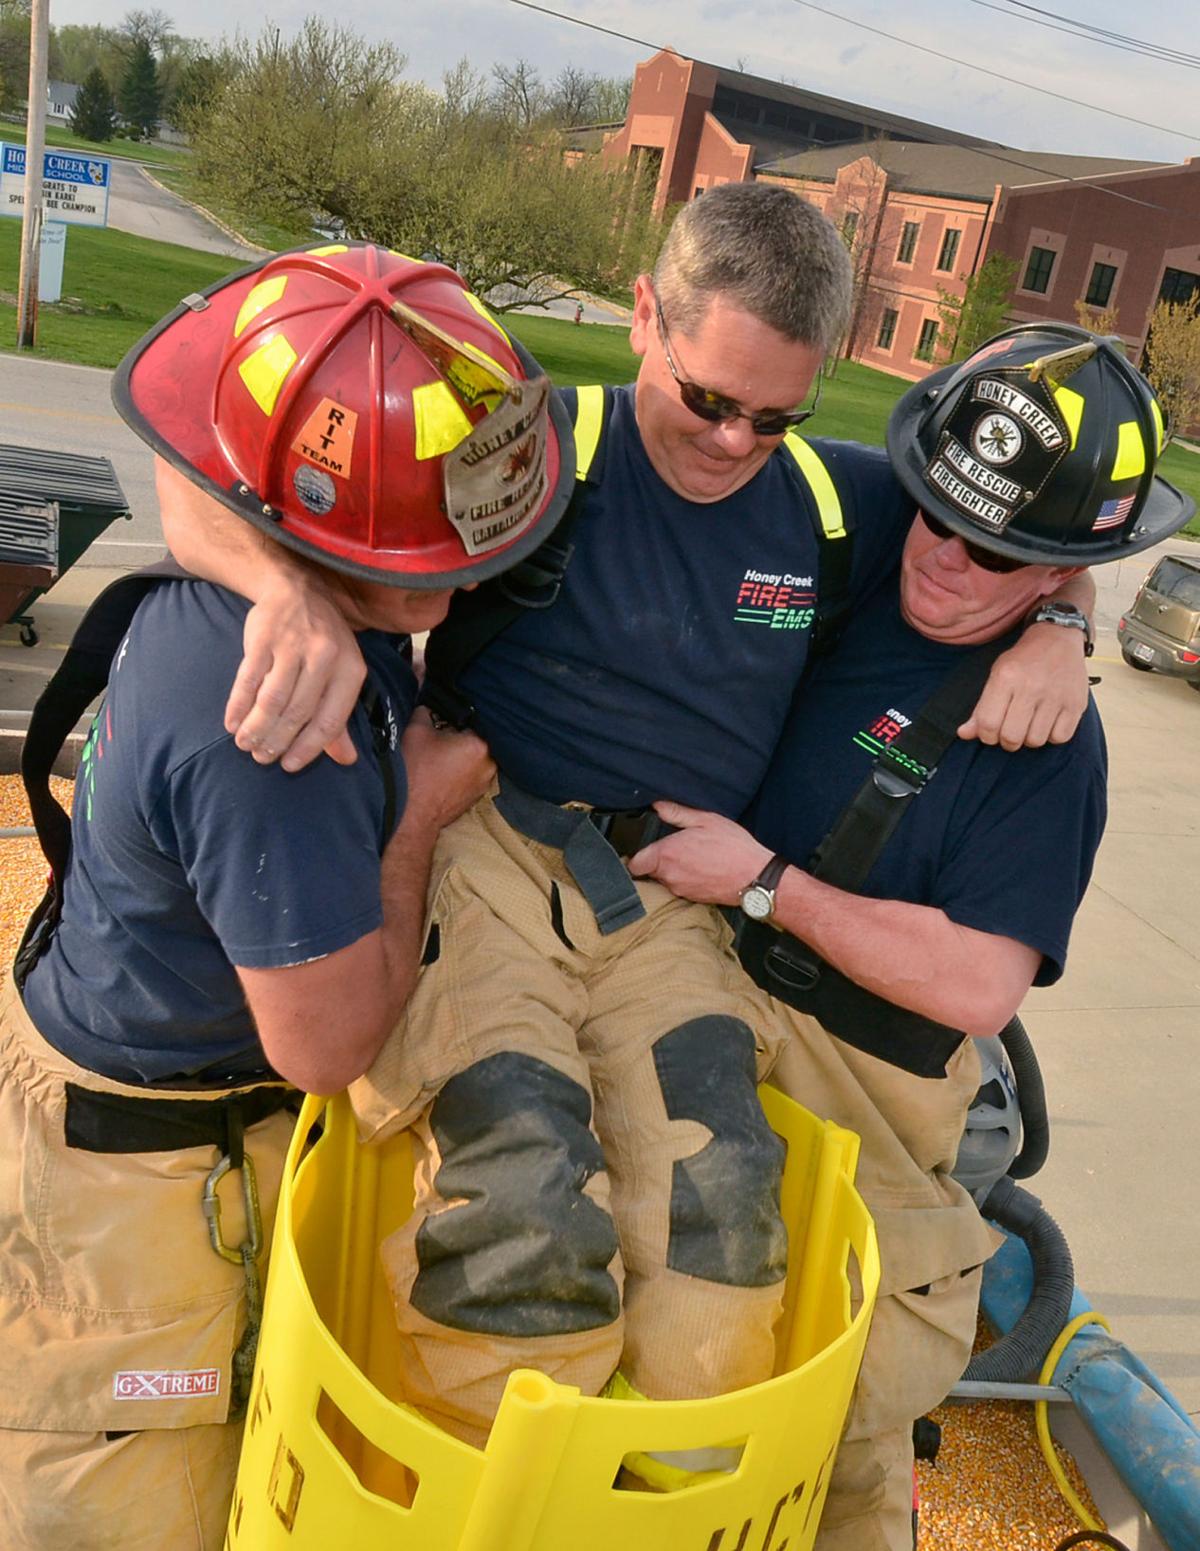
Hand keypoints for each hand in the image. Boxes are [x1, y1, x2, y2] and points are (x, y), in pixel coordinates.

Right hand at [227, 574, 366, 771]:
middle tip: (262, 758)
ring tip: (246, 744)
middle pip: (298, 712)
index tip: (289, 766)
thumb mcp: (341, 673)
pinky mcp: (263, 638)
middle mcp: (325, 657)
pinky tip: (232, 723)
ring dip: (256, 727)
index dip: (309, 748)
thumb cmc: (322, 641)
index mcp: (351, 669)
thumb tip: (347, 759)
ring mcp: (293, 646)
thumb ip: (340, 717)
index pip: (330, 719)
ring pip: (272, 699)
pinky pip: (248, 680)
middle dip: (278, 741)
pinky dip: (238, 705)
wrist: (296, 589)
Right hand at [400, 708, 495, 828]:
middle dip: (459, 736)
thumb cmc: (413, 774)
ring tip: (440, 757)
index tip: (442, 720)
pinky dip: (461, 771)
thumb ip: (426, 709)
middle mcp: (489, 764)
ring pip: (475, 757)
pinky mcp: (477, 796)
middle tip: (439, 738)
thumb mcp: (416, 730)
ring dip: (461, 754)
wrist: (410, 816)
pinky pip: (472, 774)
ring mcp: (485, 783)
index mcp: (479, 745)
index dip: (455, 717)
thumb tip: (429, 702)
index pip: (472, 719)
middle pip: (476, 739)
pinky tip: (443, 773)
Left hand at [628, 800, 771, 904]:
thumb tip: (658, 806)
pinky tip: (701, 869)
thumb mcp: (706, 820)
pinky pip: (680, 888)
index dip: (637, 856)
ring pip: (666, 880)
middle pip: (649, 871)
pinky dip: (686, 879)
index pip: (634, 864)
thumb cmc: (733, 848)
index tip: (645, 848)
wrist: (755, 877)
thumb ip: (678, 814)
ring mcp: (680, 890)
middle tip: (675, 848)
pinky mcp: (692, 899)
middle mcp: (669, 876)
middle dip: (658, 861)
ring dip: (673, 870)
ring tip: (692, 857)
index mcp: (666, 854)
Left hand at [959, 623, 1088, 749]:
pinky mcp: (1076, 703)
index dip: (986, 736)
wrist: (1057, 637)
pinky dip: (1052, 736)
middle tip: (1010, 732)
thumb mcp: (996, 675)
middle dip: (1007, 741)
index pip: (988, 724)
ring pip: (1036, 740)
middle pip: (1012, 737)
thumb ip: (980, 708)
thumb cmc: (1022, 660)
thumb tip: (964, 734)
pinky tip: (1048, 723)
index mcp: (1006, 678)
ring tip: (1029, 725)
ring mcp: (1056, 696)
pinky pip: (1060, 738)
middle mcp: (1031, 687)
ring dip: (1029, 739)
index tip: (991, 732)